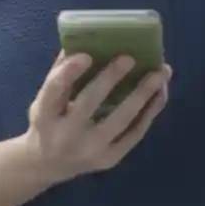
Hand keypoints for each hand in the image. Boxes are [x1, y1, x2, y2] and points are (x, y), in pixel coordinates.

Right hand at [21, 52, 171, 185]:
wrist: (47, 165)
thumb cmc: (48, 121)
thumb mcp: (43, 99)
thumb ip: (60, 73)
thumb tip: (85, 40)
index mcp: (44, 115)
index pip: (54, 91)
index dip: (69, 73)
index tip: (87, 55)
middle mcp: (65, 135)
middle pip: (89, 104)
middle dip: (110, 79)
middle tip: (130, 58)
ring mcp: (90, 150)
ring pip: (121, 120)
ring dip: (143, 94)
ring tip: (161, 72)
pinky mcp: (110, 159)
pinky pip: (135, 133)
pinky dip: (150, 111)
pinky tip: (160, 93)